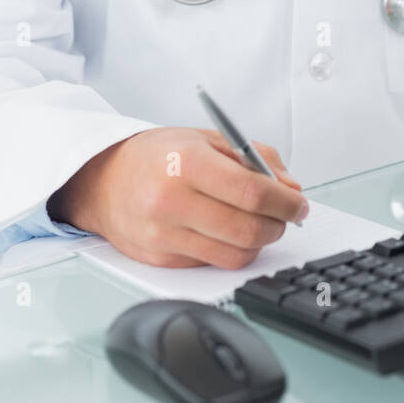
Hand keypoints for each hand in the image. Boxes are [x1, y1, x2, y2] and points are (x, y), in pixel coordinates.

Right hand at [47, 126, 307, 269]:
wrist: (104, 180)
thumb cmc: (158, 156)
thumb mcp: (207, 139)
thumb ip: (254, 158)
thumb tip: (290, 188)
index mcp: (187, 163)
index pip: (253, 193)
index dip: (286, 202)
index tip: (299, 203)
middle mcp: (172, 201)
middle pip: (247, 229)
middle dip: (278, 225)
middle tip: (286, 216)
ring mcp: (164, 235)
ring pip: (234, 255)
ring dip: (260, 243)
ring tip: (261, 224)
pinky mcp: (160, 259)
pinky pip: (212, 264)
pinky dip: (231, 251)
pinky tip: (229, 232)